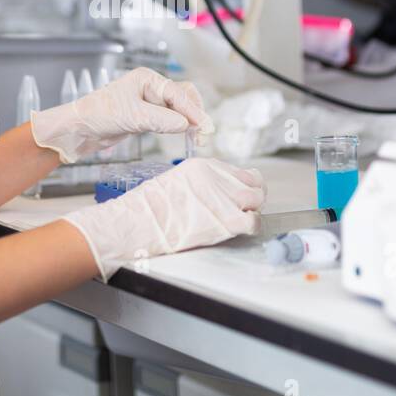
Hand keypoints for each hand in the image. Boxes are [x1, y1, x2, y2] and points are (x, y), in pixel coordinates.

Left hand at [30, 67, 214, 164]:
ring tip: (197, 138)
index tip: (206, 127)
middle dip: (195, 114)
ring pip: (179, 109)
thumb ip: (162, 120)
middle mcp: (150, 87)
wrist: (80, 128)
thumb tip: (187, 125)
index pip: (178, 93)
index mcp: (147, 79)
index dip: (193, 111)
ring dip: (189, 122)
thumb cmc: (99, 114)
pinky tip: (185, 136)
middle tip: (203, 135)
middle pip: (184, 97)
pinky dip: (179, 127)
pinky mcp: (146, 116)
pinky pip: (170, 118)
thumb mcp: (133, 116)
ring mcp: (149, 102)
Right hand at [62, 158, 264, 279]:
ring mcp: (223, 198)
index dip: (244, 185)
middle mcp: (216, 178)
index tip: (242, 194)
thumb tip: (216, 194)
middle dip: (252, 197)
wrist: (138, 222)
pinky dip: (252, 226)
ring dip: (252, 210)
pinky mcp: (227, 220)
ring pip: (257, 200)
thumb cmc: (149, 208)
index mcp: (204, 166)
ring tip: (240, 219)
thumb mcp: (175, 181)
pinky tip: (241, 229)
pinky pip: (254, 221)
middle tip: (246, 208)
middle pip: (253, 184)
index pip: (240, 172)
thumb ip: (200, 184)